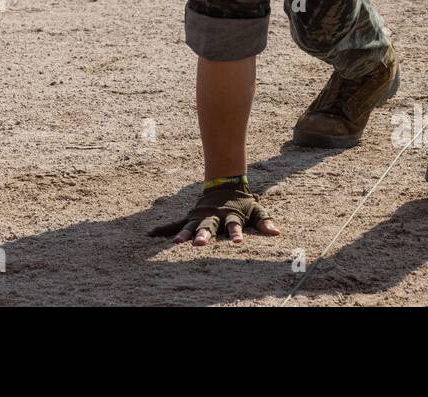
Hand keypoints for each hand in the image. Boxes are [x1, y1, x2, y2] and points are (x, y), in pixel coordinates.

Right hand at [148, 180, 279, 245]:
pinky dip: (164, 229)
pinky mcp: (191, 216)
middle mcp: (213, 216)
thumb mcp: (255, 209)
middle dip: (204, 235)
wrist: (225, 182)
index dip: (236, 234)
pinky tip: (151, 234)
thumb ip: (264, 221)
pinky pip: (176, 223)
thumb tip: (277, 233)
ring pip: (191, 225)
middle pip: (209, 226)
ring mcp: (201, 215)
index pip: (234, 226)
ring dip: (184, 233)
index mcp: (230, 216)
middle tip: (199, 245)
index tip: (237, 242)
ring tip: (177, 242)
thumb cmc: (242, 201)